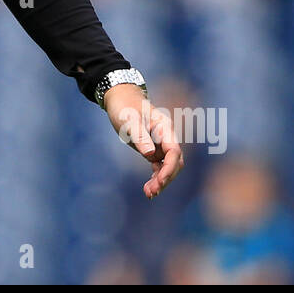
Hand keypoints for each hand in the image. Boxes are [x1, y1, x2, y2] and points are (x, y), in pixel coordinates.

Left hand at [103, 85, 183, 199]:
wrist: (119, 99)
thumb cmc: (124, 106)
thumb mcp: (129, 120)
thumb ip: (140, 135)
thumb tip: (151, 154)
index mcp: (165, 128)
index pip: (174, 152)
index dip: (169, 168)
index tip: (160, 181)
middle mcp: (166, 137)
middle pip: (174, 162)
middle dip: (166, 178)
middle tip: (151, 192)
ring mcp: (160, 144)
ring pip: (167, 167)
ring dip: (161, 181)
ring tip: (148, 194)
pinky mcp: (153, 149)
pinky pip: (158, 166)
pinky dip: (155, 178)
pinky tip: (148, 189)